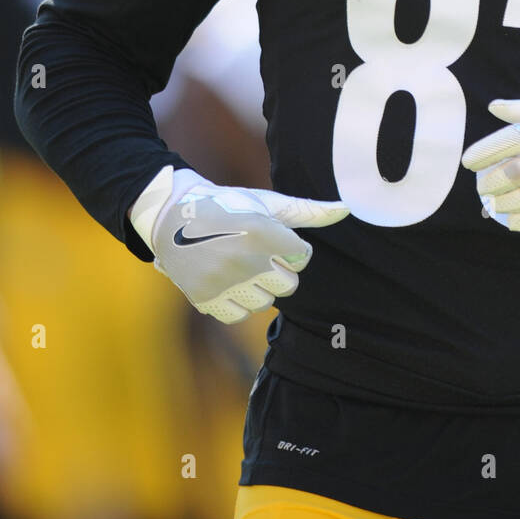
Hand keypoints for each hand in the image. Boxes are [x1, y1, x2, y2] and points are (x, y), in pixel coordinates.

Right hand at [131, 167, 349, 322]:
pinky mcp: (205, 299)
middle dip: (277, 270)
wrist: (172, 216)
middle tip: (255, 253)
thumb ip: (308, 211)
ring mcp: (222, 282)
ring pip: (266, 302)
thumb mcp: (267, 203)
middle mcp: (243, 260)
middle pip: (289, 285)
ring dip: (257, 287)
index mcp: (261, 232)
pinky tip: (225, 281)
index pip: (302, 257)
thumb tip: (346, 208)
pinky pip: (239, 315)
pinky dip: (236, 302)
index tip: (270, 237)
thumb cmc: (230, 206)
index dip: (289, 247)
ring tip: (238, 265)